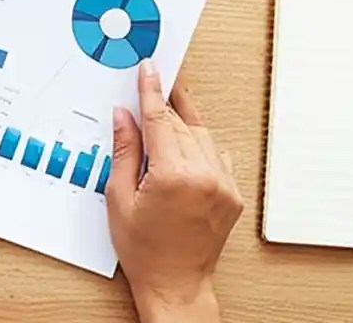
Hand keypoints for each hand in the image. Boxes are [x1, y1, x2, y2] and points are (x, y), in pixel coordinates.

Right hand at [106, 60, 243, 322]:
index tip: (149, 69)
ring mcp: (223, 186)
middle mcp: (205, 177)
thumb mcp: (119, 198)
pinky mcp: (233, 195)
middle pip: (181, 125)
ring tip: (166, 112)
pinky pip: (217, 155)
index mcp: (174, 176)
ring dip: (183, 123)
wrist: (175, 284)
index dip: (151, 91)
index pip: (160, 119)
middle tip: (150, 86)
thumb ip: (125, 151)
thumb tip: (125, 116)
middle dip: (163, 107)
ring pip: (202, 136)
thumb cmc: (144, 250)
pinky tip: (187, 142)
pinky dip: (202, 145)